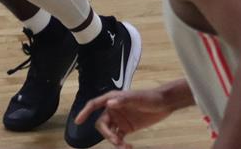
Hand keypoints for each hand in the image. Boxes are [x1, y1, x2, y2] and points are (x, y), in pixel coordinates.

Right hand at [73, 83, 189, 146]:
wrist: (163, 104)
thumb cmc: (149, 97)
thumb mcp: (137, 98)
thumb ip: (123, 100)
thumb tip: (109, 103)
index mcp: (112, 99)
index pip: (94, 105)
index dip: (84, 112)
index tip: (78, 121)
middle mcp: (113, 109)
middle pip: (101, 124)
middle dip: (106, 134)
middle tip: (116, 141)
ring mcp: (119, 120)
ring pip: (109, 133)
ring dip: (114, 141)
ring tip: (125, 146)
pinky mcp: (127, 128)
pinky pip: (119, 138)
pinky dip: (121, 144)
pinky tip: (129, 147)